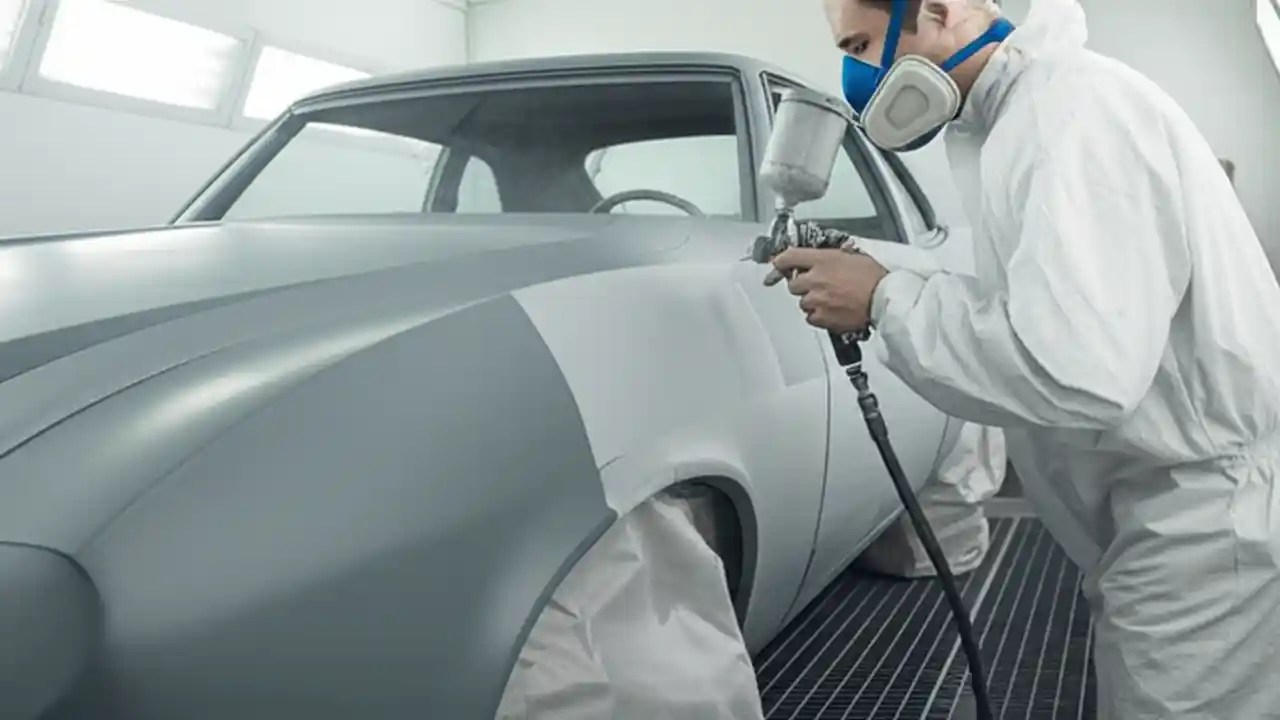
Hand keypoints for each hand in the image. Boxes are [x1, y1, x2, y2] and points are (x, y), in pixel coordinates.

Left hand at [765, 248, 889, 332]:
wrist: (884, 299)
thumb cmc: (875, 277)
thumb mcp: (852, 256)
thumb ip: (830, 258)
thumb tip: (820, 260)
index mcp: (823, 260)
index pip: (789, 257)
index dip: (781, 261)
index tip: (778, 264)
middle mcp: (815, 279)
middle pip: (792, 284)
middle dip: (802, 285)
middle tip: (817, 286)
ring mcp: (816, 300)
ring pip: (802, 302)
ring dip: (811, 301)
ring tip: (830, 300)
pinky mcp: (822, 317)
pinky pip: (811, 318)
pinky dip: (818, 316)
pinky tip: (831, 311)